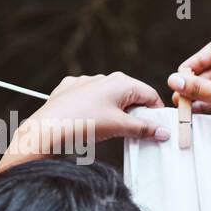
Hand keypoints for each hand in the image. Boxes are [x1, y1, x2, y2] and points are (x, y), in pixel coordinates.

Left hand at [0, 72, 164, 170]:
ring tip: (112, 130)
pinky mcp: (70, 89)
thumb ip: (144, 129)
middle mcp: (104, 78)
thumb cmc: (84, 123)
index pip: (150, 95)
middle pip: (131, 95)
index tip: (159, 129)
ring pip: (111, 97)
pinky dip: (97, 110)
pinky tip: (92, 123)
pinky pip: (91, 99)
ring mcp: (86, 82)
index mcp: (121, 82)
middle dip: (137, 113)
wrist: (47, 128)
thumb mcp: (120, 127)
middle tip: (137, 132)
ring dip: (117, 112)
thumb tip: (163, 132)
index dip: (157, 113)